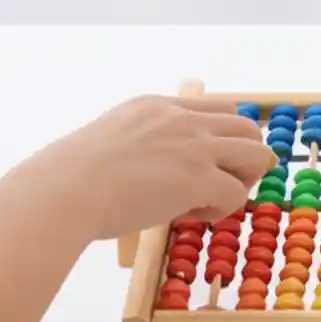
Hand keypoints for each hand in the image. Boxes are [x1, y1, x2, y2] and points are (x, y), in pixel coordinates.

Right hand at [9, 95, 275, 241]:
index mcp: (158, 106)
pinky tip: (190, 215)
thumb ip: (143, 145)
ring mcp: (194, 145)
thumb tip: (157, 175)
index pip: (219, 108)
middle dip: (243, 160)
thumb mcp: (112, 141)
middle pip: (248, 128)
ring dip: (242, 182)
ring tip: (210, 201)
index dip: (222, 140)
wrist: (62, 192)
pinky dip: (222, 210)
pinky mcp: (199, 176)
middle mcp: (182, 118)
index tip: (206, 165)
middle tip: (218, 186)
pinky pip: (238, 194)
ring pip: (258, 154)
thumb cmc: (71, 179)